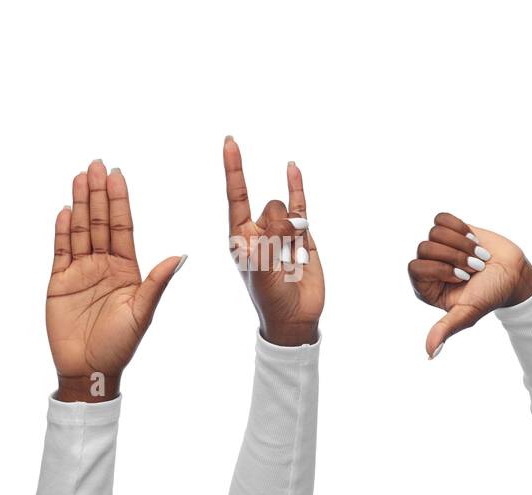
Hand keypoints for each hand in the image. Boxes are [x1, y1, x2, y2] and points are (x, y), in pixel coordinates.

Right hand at [46, 160, 184, 401]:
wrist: (88, 370)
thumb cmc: (120, 346)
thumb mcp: (142, 313)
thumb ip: (157, 283)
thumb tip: (180, 256)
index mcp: (127, 269)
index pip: (123, 227)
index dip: (120, 200)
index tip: (117, 174)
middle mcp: (104, 265)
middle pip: (101, 222)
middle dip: (98, 193)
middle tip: (95, 164)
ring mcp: (80, 271)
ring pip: (80, 230)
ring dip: (80, 203)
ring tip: (79, 177)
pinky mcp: (58, 282)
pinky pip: (60, 250)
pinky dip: (62, 230)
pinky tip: (64, 210)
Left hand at [222, 136, 323, 346]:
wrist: (293, 316)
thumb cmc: (269, 296)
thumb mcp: (260, 269)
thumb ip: (271, 238)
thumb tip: (289, 218)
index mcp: (240, 237)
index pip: (235, 195)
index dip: (234, 168)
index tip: (229, 141)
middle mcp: (258, 229)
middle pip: (270, 207)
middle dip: (279, 229)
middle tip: (279, 260)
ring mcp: (280, 230)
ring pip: (289, 212)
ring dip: (294, 234)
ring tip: (293, 261)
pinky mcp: (302, 235)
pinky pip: (300, 205)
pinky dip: (297, 187)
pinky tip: (292, 168)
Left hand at [407, 213, 531, 358]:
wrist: (514, 275)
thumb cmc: (490, 296)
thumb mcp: (467, 314)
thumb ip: (446, 329)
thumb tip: (429, 354)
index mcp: (426, 286)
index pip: (415, 266)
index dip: (441, 268)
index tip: (463, 277)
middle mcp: (429, 266)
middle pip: (425, 246)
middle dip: (455, 255)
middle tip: (475, 268)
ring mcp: (439, 247)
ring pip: (435, 231)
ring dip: (462, 242)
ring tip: (477, 255)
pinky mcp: (451, 230)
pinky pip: (443, 218)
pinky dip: (460, 227)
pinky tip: (474, 240)